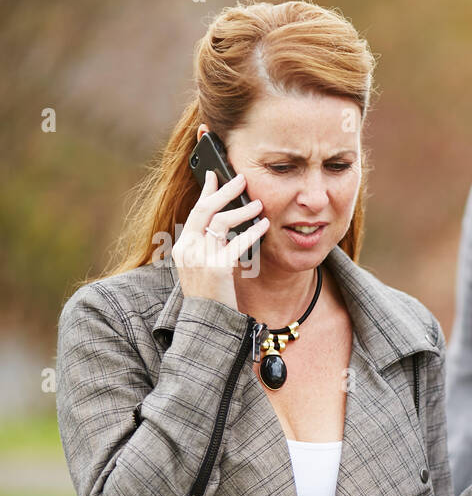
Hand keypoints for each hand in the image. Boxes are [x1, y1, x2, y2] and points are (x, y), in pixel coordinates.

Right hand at [174, 170, 269, 308]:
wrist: (207, 321)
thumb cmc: (209, 295)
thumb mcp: (200, 267)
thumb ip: (206, 246)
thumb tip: (224, 222)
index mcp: (182, 247)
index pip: (194, 212)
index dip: (205, 191)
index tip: (214, 175)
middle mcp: (188, 249)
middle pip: (205, 209)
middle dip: (224, 191)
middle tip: (241, 180)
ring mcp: (201, 258)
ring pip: (221, 222)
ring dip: (242, 210)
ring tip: (259, 205)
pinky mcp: (218, 268)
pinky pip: (237, 242)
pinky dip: (253, 232)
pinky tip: (264, 226)